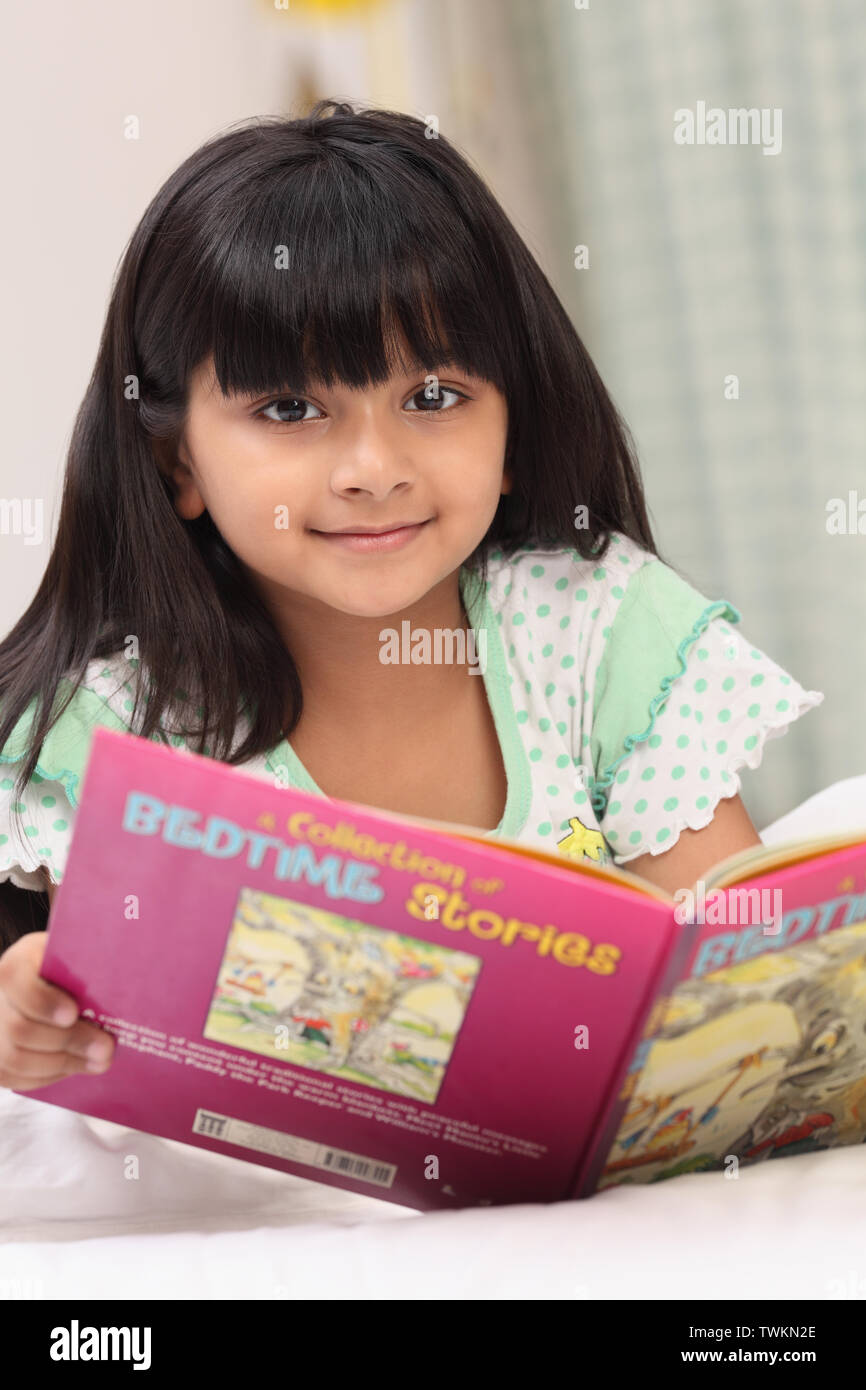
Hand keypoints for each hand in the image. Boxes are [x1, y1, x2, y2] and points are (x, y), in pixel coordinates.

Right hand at [0, 931, 114, 1090]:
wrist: (52, 986)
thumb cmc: (74, 968)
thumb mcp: (81, 956)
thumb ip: (92, 966)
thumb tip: (126, 982)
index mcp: (18, 963)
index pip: (14, 978)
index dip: (42, 1001)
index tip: (73, 1013)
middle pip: (19, 1027)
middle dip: (68, 1041)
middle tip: (106, 1048)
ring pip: (15, 1058)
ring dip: (63, 1064)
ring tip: (100, 1061)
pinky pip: (14, 1077)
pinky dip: (49, 1076)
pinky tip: (76, 1067)